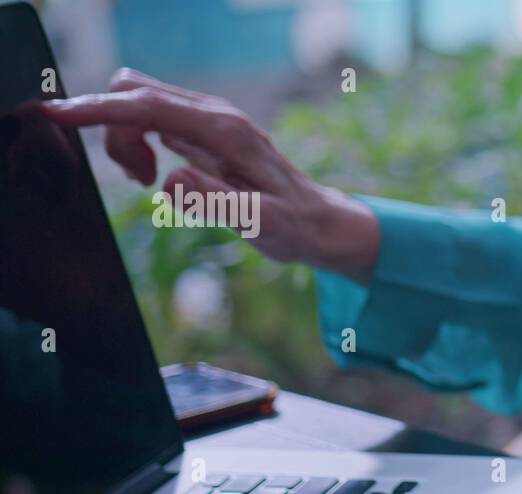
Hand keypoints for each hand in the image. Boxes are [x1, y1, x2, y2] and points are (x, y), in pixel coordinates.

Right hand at [40, 68, 378, 282]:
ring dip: (126, 139)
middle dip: (115, 130)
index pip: (147, 105)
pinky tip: (156, 174)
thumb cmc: (294, 226)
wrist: (319, 222)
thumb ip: (215, 202)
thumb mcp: (260, 224)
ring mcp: (209, 121)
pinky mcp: (204, 132)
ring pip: (139, 105)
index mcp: (223, 131)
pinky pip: (152, 120)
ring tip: (148, 181)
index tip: (57, 114)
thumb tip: (169, 178)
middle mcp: (215, 116)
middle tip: (137, 178)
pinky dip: (138, 142)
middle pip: (136, 94)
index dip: (97, 107)